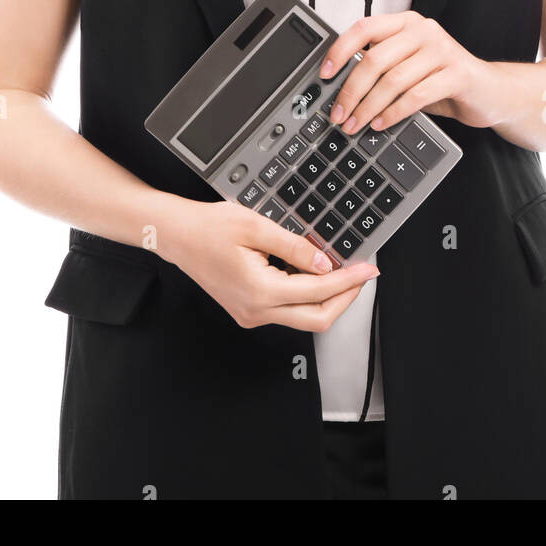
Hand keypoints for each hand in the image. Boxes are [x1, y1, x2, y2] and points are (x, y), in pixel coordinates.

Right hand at [159, 197, 379, 331]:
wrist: (177, 236)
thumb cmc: (208, 228)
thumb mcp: (256, 226)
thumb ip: (294, 247)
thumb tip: (324, 263)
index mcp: (260, 292)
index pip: (318, 292)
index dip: (348, 281)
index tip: (368, 269)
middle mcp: (256, 311)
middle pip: (316, 318)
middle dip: (345, 297)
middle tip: (362, 274)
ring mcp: (251, 314)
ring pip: (303, 317)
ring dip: (327, 297)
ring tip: (342, 270)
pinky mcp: (248, 309)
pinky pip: (287, 309)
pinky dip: (306, 295)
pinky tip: (313, 274)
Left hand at [317, 11, 502, 135]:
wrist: (491, 92)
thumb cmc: (443, 80)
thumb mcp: (409, 68)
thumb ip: (382, 68)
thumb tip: (340, 89)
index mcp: (406, 22)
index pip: (364, 28)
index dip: (339, 50)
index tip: (324, 74)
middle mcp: (424, 30)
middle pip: (374, 59)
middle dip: (351, 91)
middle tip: (339, 114)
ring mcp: (442, 50)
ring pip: (393, 80)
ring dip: (368, 108)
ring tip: (356, 125)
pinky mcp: (458, 73)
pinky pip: (416, 96)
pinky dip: (394, 113)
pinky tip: (381, 124)